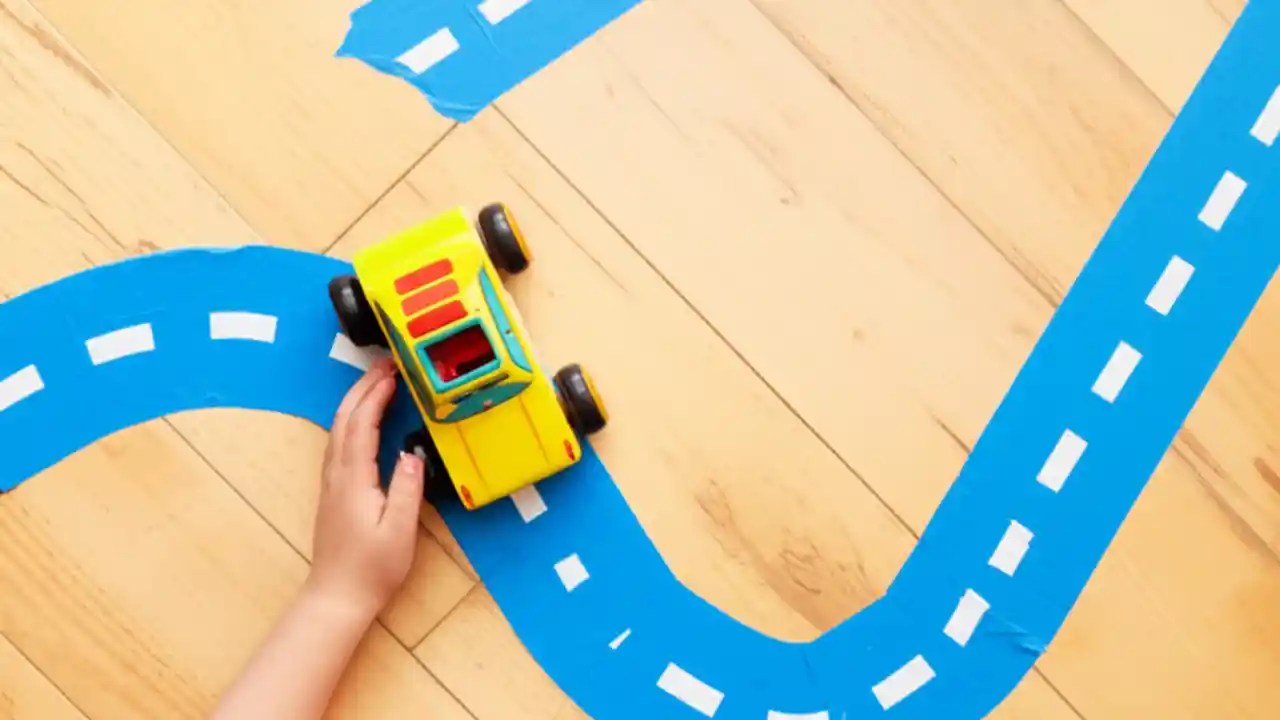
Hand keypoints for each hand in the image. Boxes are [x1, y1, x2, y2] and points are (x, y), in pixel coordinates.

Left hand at [306, 358, 424, 620]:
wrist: (338, 596)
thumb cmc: (372, 568)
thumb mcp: (399, 530)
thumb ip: (407, 488)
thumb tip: (413, 452)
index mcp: (354, 479)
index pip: (362, 424)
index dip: (376, 394)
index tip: (394, 372)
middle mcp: (337, 474)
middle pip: (344, 418)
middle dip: (363, 387)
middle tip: (386, 364)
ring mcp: (332, 482)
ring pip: (338, 429)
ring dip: (356, 400)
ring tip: (378, 382)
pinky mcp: (334, 491)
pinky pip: (340, 442)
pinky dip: (353, 419)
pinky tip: (364, 419)